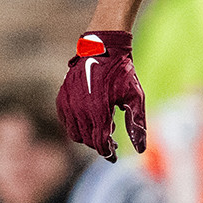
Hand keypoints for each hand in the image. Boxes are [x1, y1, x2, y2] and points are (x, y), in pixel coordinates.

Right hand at [57, 31, 147, 161]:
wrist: (103, 48)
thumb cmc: (122, 72)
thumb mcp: (135, 97)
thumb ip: (137, 124)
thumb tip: (141, 150)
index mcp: (99, 111)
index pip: (100, 143)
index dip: (108, 152)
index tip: (115, 155)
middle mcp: (80, 109)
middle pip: (87, 141)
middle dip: (100, 144)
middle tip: (112, 141)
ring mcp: (69, 103)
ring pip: (74, 134)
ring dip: (88, 136)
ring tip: (102, 128)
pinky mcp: (62, 97)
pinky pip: (66, 121)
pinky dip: (76, 126)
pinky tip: (89, 119)